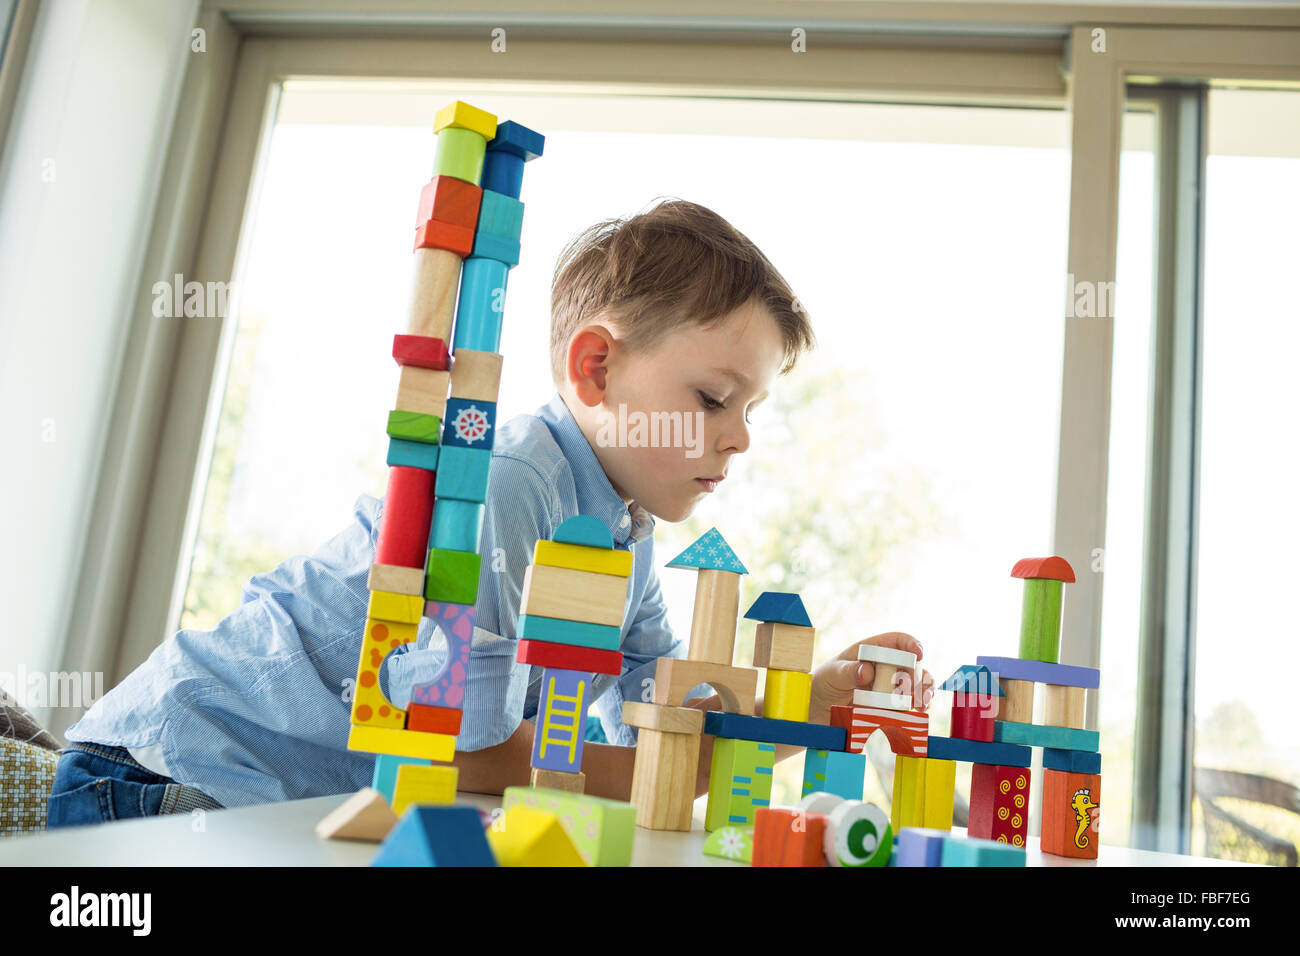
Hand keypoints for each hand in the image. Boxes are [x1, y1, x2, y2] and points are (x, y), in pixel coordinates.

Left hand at [809, 631, 933, 725]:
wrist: (818, 710)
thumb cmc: (824, 684)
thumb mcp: (831, 675)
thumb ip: (847, 671)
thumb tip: (867, 671)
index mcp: (872, 651)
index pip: (897, 641)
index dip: (911, 644)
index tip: (919, 655)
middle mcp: (886, 666)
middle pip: (912, 664)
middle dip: (918, 675)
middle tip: (912, 691)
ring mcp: (891, 685)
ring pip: (919, 683)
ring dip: (925, 691)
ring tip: (921, 704)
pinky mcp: (893, 704)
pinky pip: (913, 702)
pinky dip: (920, 706)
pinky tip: (919, 712)